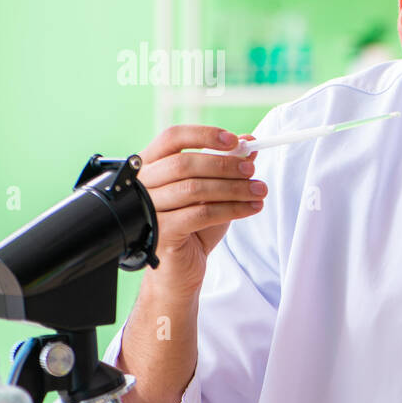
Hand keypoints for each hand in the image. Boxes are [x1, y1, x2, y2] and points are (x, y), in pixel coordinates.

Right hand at [135, 125, 266, 291]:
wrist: (180, 267)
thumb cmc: (193, 226)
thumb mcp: (213, 191)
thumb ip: (225, 165)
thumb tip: (249, 143)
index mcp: (151, 165)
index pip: (172, 138)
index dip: (204, 135)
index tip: (235, 140)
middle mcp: (143, 184)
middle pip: (184, 163)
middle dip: (225, 165)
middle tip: (252, 171)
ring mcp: (148, 208)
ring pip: (194, 189)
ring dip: (233, 188)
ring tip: (259, 191)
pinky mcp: (160, 231)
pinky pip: (200, 214)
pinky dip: (231, 209)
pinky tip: (250, 208)